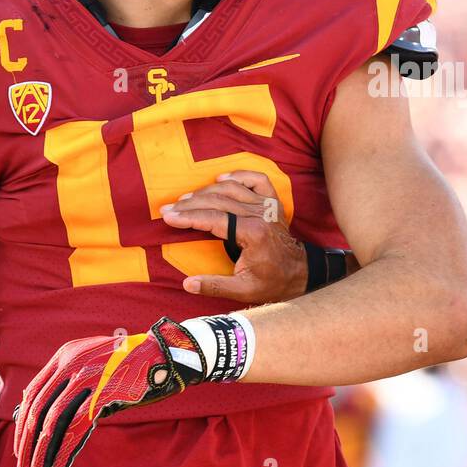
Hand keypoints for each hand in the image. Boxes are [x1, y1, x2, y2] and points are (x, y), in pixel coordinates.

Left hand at [13, 317, 205, 466]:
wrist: (160, 354)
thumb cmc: (125, 364)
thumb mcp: (91, 363)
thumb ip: (65, 381)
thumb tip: (29, 410)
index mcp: (65, 355)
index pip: (33, 394)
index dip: (23, 424)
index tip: (21, 448)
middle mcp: (72, 363)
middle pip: (38, 410)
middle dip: (27, 444)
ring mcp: (88, 376)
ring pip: (53, 421)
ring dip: (42, 451)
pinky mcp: (105, 391)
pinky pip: (77, 425)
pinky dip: (66, 447)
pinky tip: (60, 464)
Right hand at [160, 170, 306, 302]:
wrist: (298, 272)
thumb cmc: (271, 282)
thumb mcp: (243, 291)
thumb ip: (214, 286)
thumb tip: (187, 284)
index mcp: (253, 233)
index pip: (214, 218)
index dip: (188, 217)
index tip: (168, 217)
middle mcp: (260, 214)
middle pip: (218, 200)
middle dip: (190, 204)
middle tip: (168, 208)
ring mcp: (267, 205)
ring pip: (232, 188)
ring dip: (206, 191)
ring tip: (185, 199)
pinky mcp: (272, 201)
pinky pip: (256, 179)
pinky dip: (238, 176)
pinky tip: (221, 178)